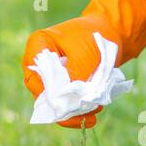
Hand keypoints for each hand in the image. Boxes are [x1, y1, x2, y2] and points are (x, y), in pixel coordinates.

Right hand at [21, 0, 145, 127]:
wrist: (112, 31)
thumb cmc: (95, 36)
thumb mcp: (84, 55)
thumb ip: (74, 77)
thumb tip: (67, 103)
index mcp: (38, 46)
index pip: (34, 77)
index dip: (48, 94)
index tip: (67, 103)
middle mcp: (39, 63)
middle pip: (43, 94)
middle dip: (64, 107)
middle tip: (86, 114)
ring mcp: (51, 75)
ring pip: (56, 102)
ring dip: (74, 111)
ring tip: (95, 111)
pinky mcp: (64, 84)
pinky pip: (66, 102)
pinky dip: (79, 109)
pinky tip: (94, 112)